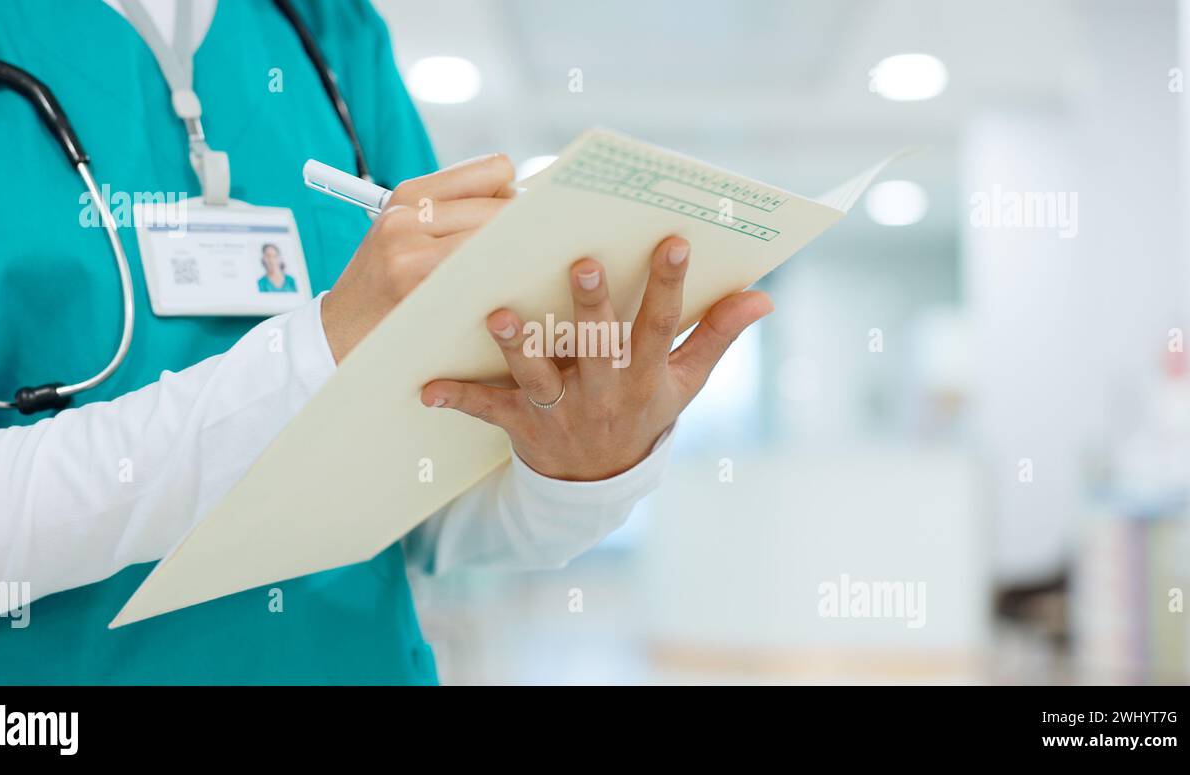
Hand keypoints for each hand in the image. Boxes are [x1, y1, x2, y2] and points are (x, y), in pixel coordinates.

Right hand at [321, 154, 514, 362]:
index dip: (516, 194)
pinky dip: (502, 286)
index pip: (496, 170)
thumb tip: (526, 201)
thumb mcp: (404, 232)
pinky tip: (503, 300)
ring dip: (519, 259)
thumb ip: (456, 211)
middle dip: (526, 229)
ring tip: (522, 276)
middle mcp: (409, 217)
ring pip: (498, 242)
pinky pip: (485, 280)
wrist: (336, 335)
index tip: (523, 218)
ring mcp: (412, 255)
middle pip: (504, 207)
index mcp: (410, 193)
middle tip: (538, 252)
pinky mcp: (419, 291)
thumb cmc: (384, 283)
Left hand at [421, 237, 773, 480]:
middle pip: (599, 345)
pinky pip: (488, 410)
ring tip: (498, 315)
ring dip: (519, 347)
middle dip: (592, 307)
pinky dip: (458, 399)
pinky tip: (427, 388)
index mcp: (645, 372)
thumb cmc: (643, 411)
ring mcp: (562, 408)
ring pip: (540, 375)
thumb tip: (762, 296)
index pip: (662, 324)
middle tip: (581, 262)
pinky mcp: (523, 423)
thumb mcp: (684, 382)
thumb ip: (716, 334)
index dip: (671, 284)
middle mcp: (605, 390)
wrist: (598, 480)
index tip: (674, 240)